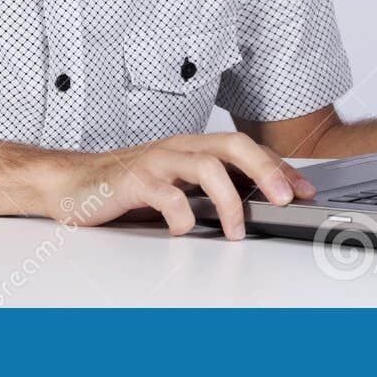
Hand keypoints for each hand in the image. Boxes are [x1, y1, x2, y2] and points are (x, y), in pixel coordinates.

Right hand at [49, 132, 316, 240]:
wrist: (71, 183)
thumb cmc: (125, 185)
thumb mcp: (174, 184)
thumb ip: (208, 189)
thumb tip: (255, 206)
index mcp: (192, 146)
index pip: (246, 149)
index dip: (277, 167)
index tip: (304, 191)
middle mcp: (178, 148)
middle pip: (232, 145)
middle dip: (266, 170)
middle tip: (286, 199)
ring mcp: (156, 161)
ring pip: (206, 166)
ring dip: (230, 200)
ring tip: (236, 229)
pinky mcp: (134, 180)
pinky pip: (167, 195)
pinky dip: (182, 217)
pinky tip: (184, 231)